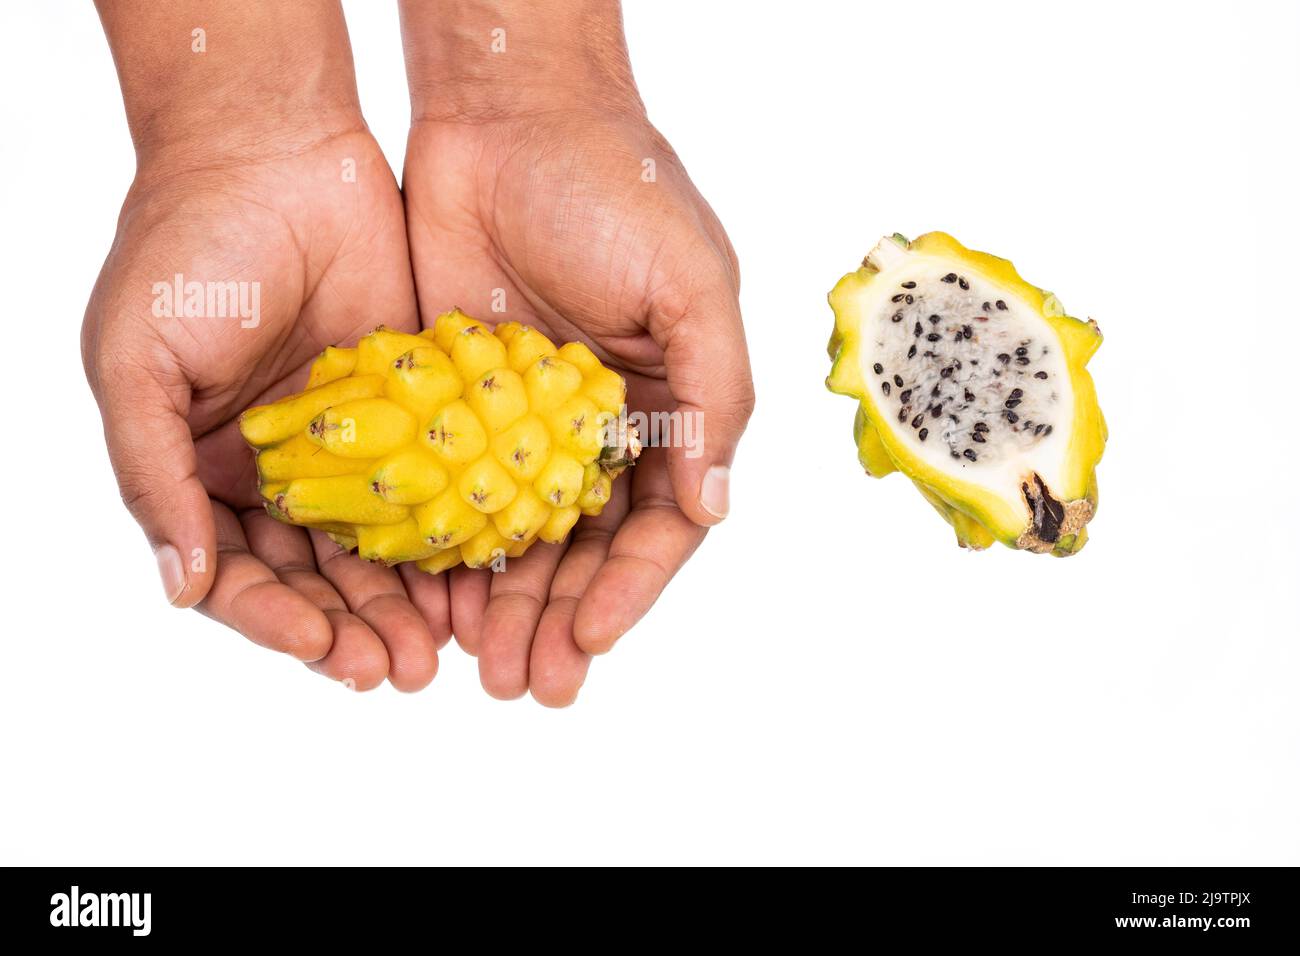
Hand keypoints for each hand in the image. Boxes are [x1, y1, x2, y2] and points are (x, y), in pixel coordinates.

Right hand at [83, 121, 453, 690]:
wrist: (275, 150)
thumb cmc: (186, 246)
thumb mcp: (138, 359)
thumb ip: (151, 472)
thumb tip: (182, 583)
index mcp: (199, 469)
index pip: (237, 572)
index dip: (277, 620)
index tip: (327, 652)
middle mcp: (273, 469)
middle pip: (313, 575)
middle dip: (352, 626)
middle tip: (401, 670)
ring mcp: (345, 441)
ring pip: (377, 545)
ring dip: (403, 600)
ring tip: (440, 646)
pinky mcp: (407, 407)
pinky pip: (430, 485)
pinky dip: (447, 533)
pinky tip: (476, 574)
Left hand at [400, 99, 753, 703]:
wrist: (505, 110)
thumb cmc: (616, 184)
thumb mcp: (691, 283)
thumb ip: (714, 396)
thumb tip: (713, 508)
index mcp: (671, 406)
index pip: (660, 522)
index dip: (630, 588)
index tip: (588, 641)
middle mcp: (602, 426)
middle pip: (586, 549)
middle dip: (560, 619)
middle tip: (525, 685)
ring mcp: (525, 419)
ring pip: (518, 536)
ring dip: (504, 604)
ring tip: (476, 666)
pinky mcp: (458, 401)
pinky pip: (454, 491)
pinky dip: (447, 548)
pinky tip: (430, 599)